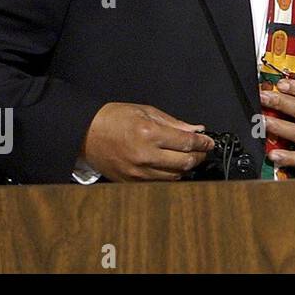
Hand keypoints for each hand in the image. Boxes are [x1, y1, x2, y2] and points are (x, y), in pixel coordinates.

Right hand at [81, 102, 214, 181]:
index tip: (209, 142)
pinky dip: (170, 175)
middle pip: (185, 162)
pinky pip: (159, 183)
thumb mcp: (145, 111)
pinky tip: (170, 166)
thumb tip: (195, 130)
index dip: (203, 143)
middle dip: (199, 156)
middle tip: (202, 150)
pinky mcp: (130, 182)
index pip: (187, 143)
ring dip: (186, 167)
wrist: (85, 133)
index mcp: (148, 134)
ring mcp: (137, 172)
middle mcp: (144, 155)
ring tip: (187, 157)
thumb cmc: (113, 119)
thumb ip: (173, 123)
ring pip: (175, 176)